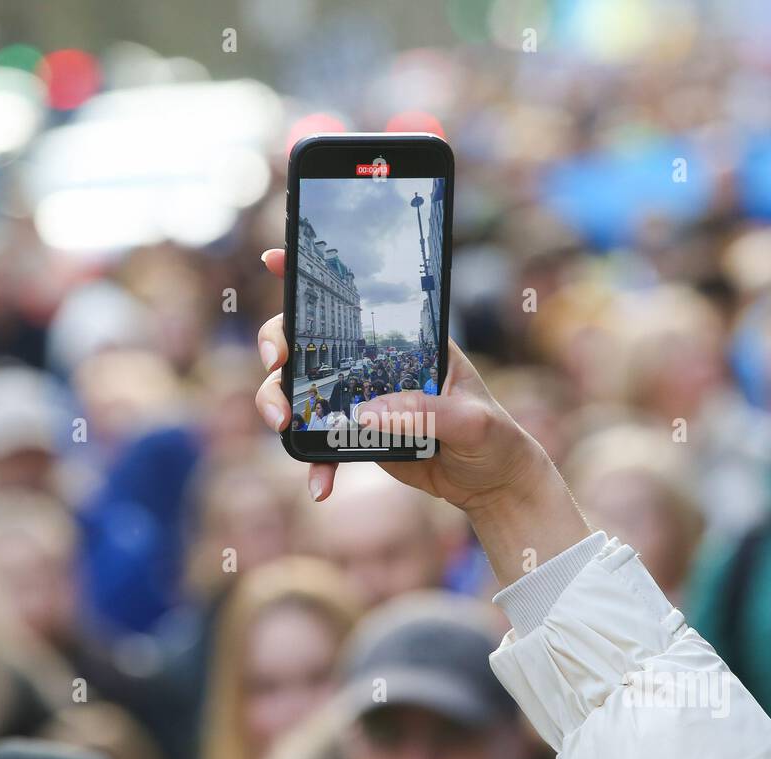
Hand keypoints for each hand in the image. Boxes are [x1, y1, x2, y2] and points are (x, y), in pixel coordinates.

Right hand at [254, 248, 590, 584]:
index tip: (275, 259)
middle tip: (279, 364)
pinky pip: (319, 445)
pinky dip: (313, 463)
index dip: (310, 275)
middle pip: (308, 340)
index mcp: (408, 341)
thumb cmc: (494, 438)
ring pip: (300, 391)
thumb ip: (426, 412)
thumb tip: (366, 413)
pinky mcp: (355, 438)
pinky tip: (322, 487)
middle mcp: (375, 363)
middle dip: (279, 345)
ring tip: (284, 428)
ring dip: (279, 404)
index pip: (358, 299)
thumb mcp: (472, 420)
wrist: (493, 485)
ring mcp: (360, 399)